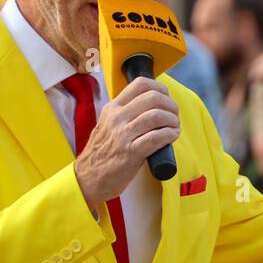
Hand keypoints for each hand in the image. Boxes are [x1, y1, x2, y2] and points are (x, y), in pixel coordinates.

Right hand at [73, 77, 179, 209]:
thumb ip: (126, 113)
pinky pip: (156, 137)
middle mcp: (117, 118)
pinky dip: (170, 135)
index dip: (161, 88)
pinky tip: (172, 136)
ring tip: (174, 128)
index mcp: (113, 108)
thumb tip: (154, 106)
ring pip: (157, 116)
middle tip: (174, 116)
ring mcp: (123, 134)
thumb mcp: (109, 124)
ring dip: (172, 121)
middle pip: (153, 98)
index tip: (167, 99)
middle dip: (171, 106)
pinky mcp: (130, 152)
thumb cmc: (102, 153)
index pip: (141, 84)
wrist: (88, 178)